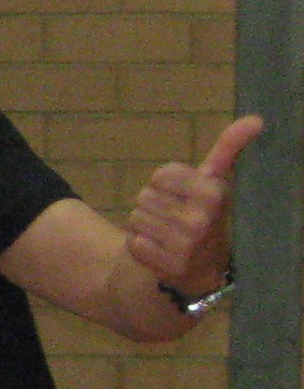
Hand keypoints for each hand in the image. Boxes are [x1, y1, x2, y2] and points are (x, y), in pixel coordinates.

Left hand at [127, 114, 260, 301]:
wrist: (204, 269)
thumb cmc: (205, 214)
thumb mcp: (218, 181)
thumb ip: (229, 149)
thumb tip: (255, 119)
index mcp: (213, 193)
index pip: (161, 174)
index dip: (164, 183)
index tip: (181, 195)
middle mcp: (201, 219)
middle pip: (144, 195)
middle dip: (153, 205)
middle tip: (173, 217)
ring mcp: (184, 245)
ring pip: (135, 217)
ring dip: (144, 225)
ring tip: (166, 233)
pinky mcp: (166, 266)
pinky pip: (132, 242)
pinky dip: (139, 245)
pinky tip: (159, 249)